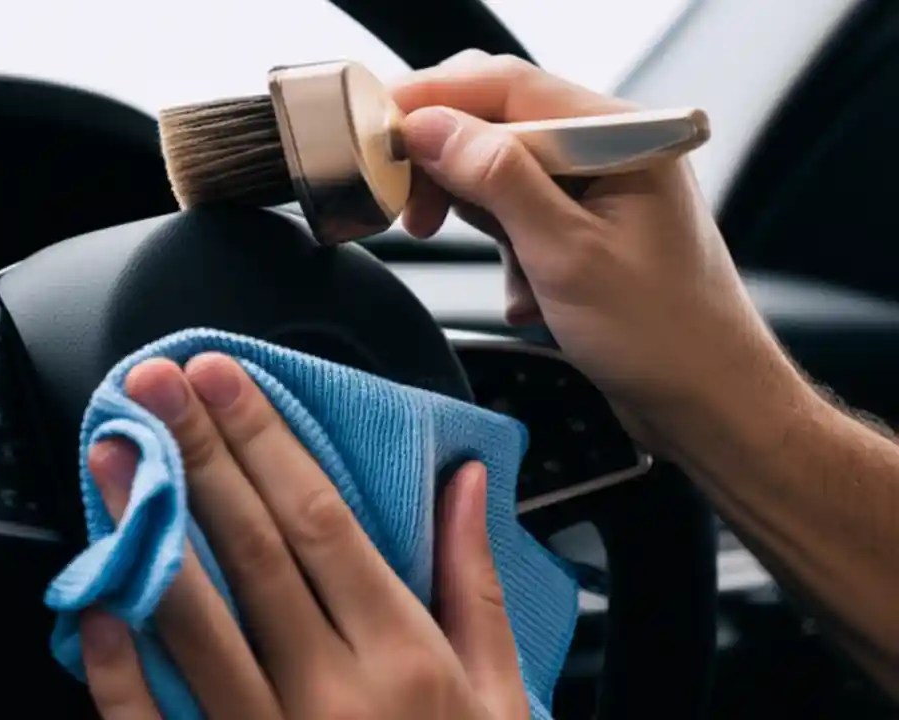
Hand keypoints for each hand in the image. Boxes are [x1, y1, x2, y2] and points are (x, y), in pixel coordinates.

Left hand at [78, 353, 529, 718]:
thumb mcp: (504, 700)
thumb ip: (475, 586)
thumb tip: (464, 483)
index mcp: (407, 662)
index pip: (323, 524)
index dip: (266, 443)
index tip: (226, 380)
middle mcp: (336, 698)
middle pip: (254, 552)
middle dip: (201, 456)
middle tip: (156, 382)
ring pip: (197, 623)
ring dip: (149, 532)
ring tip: (114, 456)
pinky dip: (121, 668)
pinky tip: (96, 600)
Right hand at [392, 50, 813, 458]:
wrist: (709, 400)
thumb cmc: (665, 335)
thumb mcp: (565, 254)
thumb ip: (497, 181)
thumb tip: (433, 128)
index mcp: (621, 135)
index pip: (507, 86)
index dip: (435, 99)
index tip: (379, 125)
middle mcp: (611, 150)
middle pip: (498, 122)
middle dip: (447, 163)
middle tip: (410, 207)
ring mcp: (598, 188)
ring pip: (501, 172)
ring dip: (481, 219)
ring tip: (503, 273)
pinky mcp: (585, 225)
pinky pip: (519, 215)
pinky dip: (506, 252)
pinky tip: (528, 295)